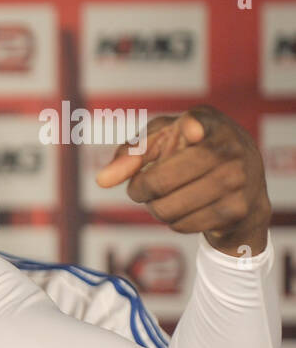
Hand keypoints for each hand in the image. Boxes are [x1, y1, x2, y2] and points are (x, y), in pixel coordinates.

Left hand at [96, 106, 270, 257]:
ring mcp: (237, 179)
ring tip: (167, 196)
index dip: (190, 128)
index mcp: (209, 122)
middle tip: (141, 188)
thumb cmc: (192, 153)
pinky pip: (181, 225)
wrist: (246, 183)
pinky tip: (187, 208)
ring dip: (155, 208)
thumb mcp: (163, 141)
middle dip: (139, 190)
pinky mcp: (237, 209)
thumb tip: (102, 181)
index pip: (195, 124)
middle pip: (159, 182)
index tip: (191, 130)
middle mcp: (229, 148)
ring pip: (166, 209)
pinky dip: (173, 221)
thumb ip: (130, 153)